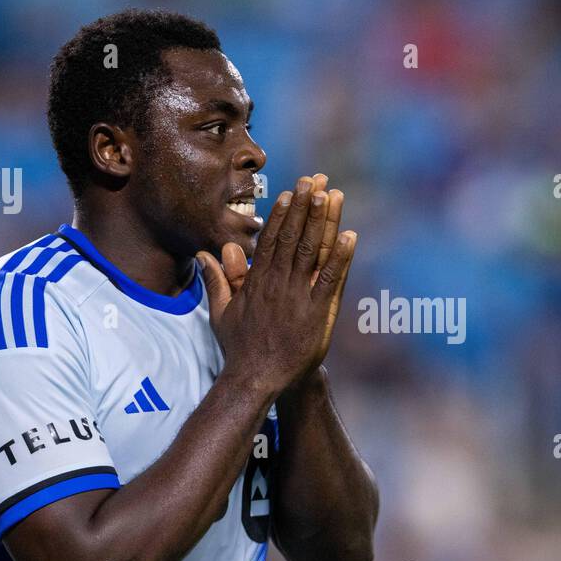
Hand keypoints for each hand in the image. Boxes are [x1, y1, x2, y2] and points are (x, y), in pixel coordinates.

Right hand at [197, 175, 356, 395]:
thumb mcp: (221, 312)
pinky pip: (331, 279)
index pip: (271, 239)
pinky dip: (342, 257)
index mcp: (257, 281)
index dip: (283, 213)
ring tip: (332, 195)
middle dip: (305, 206)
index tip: (292, 192)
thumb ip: (218, 280)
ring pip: (312, 251)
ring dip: (323, 221)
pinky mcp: (316, 312)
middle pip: (293, 236)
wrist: (256, 379)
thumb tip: (208, 253)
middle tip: (316, 181)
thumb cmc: (239, 349)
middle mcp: (277, 283)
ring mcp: (297, 296)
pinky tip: (351, 236)